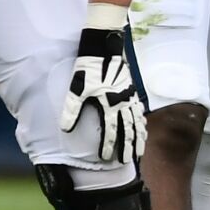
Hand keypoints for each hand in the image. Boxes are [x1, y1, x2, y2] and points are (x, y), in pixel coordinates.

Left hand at [61, 11, 145, 162]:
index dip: (109, 145)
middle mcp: (122, 103)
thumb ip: (72, 110)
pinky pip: (139, 111)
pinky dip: (142, 122)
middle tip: (127, 161)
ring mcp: (129, 97)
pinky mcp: (132, 90)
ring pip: (136, 122)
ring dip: (138, 138)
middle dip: (127, 147)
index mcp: (109, 103)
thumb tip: (65, 129)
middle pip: (127, 130)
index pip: (111, 130)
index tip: (108, 158)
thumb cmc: (88, 68)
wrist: (104, 49)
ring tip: (140, 152)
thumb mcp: (77, 89)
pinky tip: (143, 129)